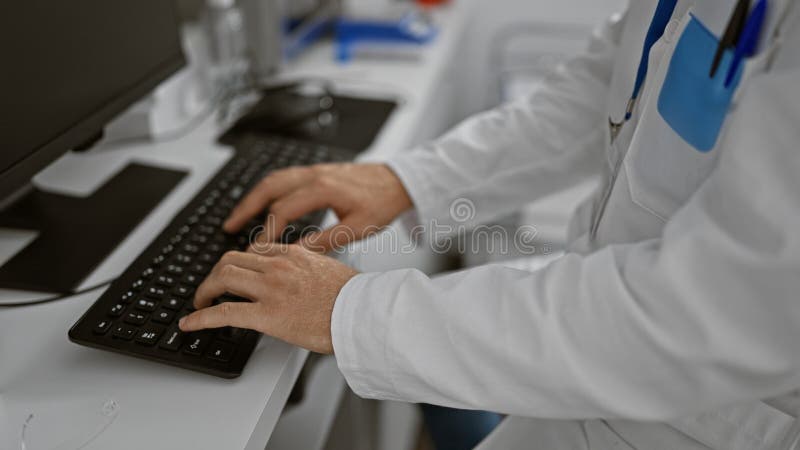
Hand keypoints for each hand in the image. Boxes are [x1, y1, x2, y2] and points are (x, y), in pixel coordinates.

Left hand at [178, 244, 358, 353]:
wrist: (364, 314)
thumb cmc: (354, 298)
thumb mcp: (329, 270)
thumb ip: (308, 269)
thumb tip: (299, 280)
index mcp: (294, 254)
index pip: (253, 251)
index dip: (236, 263)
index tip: (230, 275)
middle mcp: (278, 266)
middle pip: (229, 260)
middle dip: (213, 275)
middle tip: (209, 289)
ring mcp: (271, 289)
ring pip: (222, 278)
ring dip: (204, 291)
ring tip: (199, 304)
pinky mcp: (267, 315)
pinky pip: (223, 312)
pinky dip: (200, 318)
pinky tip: (190, 324)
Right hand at [223, 163, 412, 252]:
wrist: (398, 181)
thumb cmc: (382, 203)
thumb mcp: (357, 228)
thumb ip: (326, 241)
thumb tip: (298, 254)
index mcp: (323, 189)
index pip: (283, 210)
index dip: (267, 231)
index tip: (256, 250)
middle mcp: (314, 175)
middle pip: (269, 188)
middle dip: (246, 207)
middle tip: (229, 226)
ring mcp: (313, 171)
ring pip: (273, 180)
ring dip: (253, 197)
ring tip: (238, 216)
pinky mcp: (316, 172)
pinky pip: (284, 178)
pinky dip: (267, 190)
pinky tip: (261, 203)